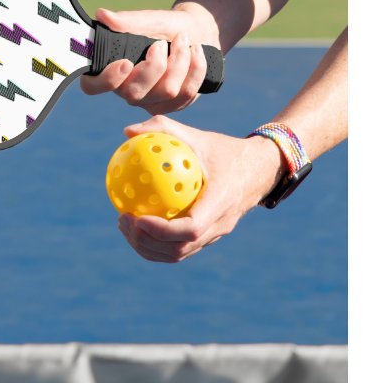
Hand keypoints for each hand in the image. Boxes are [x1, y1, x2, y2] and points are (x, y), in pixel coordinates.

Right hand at [79, 5, 219, 114]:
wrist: (195, 33)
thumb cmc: (165, 26)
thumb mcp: (149, 20)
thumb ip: (127, 21)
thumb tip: (102, 14)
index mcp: (112, 69)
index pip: (93, 86)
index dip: (106, 80)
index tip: (125, 62)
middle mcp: (127, 90)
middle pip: (134, 93)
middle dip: (155, 66)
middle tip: (161, 43)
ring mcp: (150, 101)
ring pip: (166, 92)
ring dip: (179, 61)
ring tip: (183, 40)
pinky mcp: (173, 105)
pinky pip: (186, 94)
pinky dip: (195, 68)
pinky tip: (196, 51)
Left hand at [115, 115, 285, 262]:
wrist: (258, 170)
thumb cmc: (224, 151)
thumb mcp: (198, 136)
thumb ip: (163, 129)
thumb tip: (127, 132)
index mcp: (221, 202)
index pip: (191, 228)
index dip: (161, 230)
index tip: (137, 217)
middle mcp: (220, 224)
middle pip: (180, 249)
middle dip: (146, 241)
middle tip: (123, 219)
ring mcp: (215, 235)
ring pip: (178, 254)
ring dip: (148, 247)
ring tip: (125, 224)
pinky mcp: (209, 238)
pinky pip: (180, 248)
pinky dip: (156, 244)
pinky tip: (137, 224)